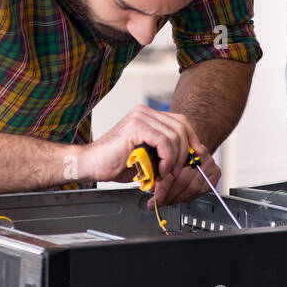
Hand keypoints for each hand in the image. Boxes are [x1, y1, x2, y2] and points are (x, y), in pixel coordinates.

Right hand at [78, 105, 207, 206]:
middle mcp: (144, 112)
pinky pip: (164, 141)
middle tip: (176, 172)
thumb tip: (189, 158)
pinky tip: (160, 170)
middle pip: (181, 127)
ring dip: (174, 160)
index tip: (196, 156)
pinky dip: (167, 158)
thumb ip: (165, 152)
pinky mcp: (136, 127)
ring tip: (164, 174)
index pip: (180, 122)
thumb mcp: (148, 156)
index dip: (192, 139)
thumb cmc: (116, 162)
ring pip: (174, 136)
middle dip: (184, 153)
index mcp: (148, 116)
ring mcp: (140, 117)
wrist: (91, 164)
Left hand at [154, 144, 220, 208]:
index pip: (175, 171)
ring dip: (177, 198)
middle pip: (185, 181)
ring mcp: (210, 165)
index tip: (156, 196)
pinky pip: (200, 191)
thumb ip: (159, 165)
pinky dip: (187, 197)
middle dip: (169, 195)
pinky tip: (178, 197)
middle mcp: (202, 156)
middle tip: (158, 202)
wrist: (192, 145)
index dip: (165, 186)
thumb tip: (150, 183)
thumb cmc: (177, 150)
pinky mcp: (215, 175)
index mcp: (188, 147)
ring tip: (166, 201)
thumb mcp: (166, 153)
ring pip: (193, 189)